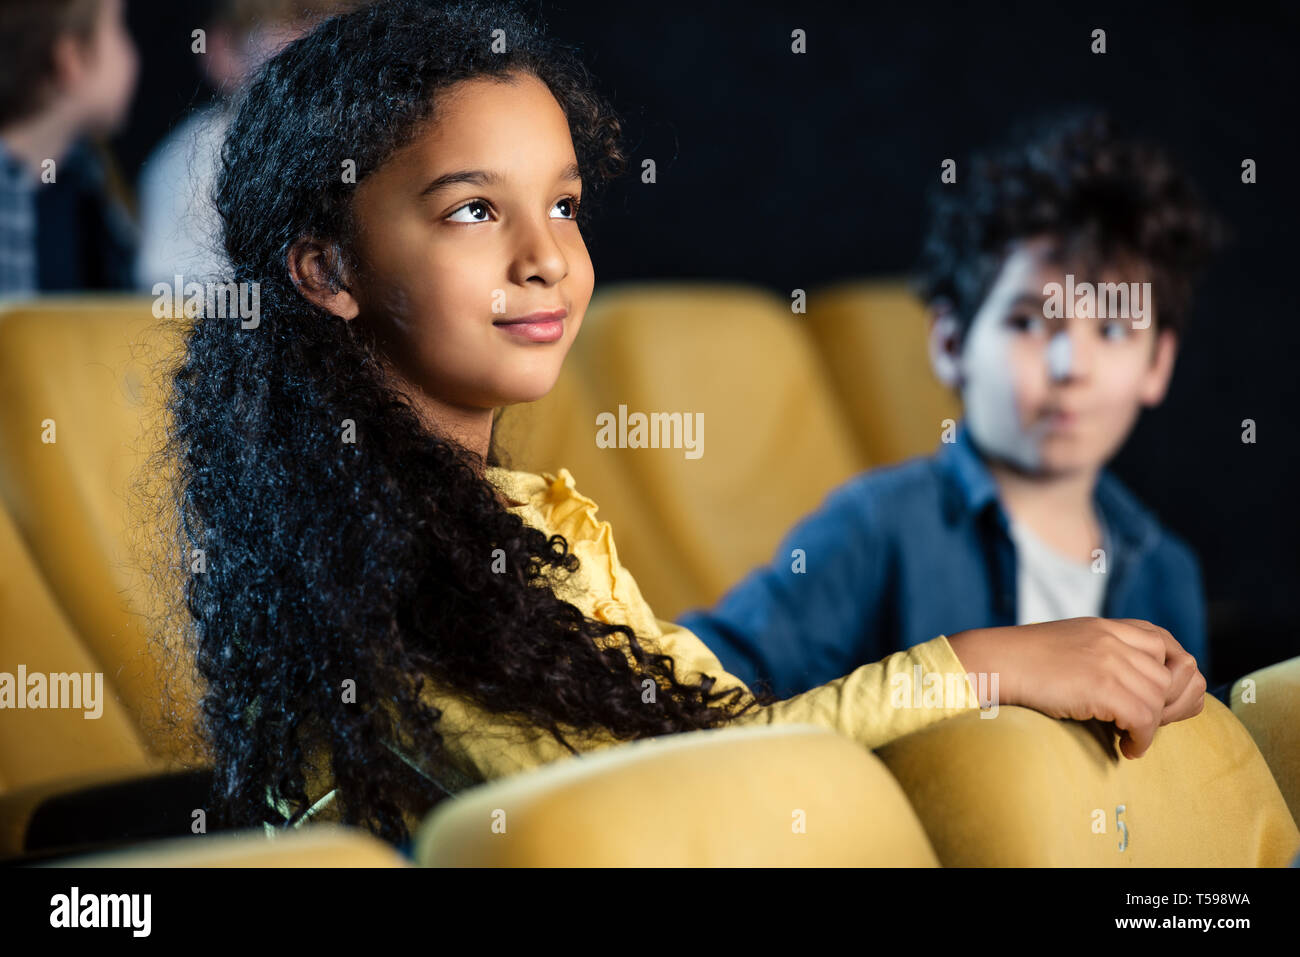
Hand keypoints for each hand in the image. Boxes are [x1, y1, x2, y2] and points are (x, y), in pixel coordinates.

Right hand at [946, 617, 1205, 758]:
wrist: (995, 663)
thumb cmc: (1024, 661)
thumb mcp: (1070, 643)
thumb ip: (1101, 651)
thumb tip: (1128, 682)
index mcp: (1107, 626)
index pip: (1165, 641)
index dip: (1174, 671)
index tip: (1163, 698)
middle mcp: (1114, 638)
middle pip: (1171, 674)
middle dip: (1169, 705)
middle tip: (1148, 725)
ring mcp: (1109, 659)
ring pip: (1159, 699)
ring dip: (1152, 726)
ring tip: (1132, 738)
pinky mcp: (1101, 685)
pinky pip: (1143, 718)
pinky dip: (1141, 739)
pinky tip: (1126, 747)